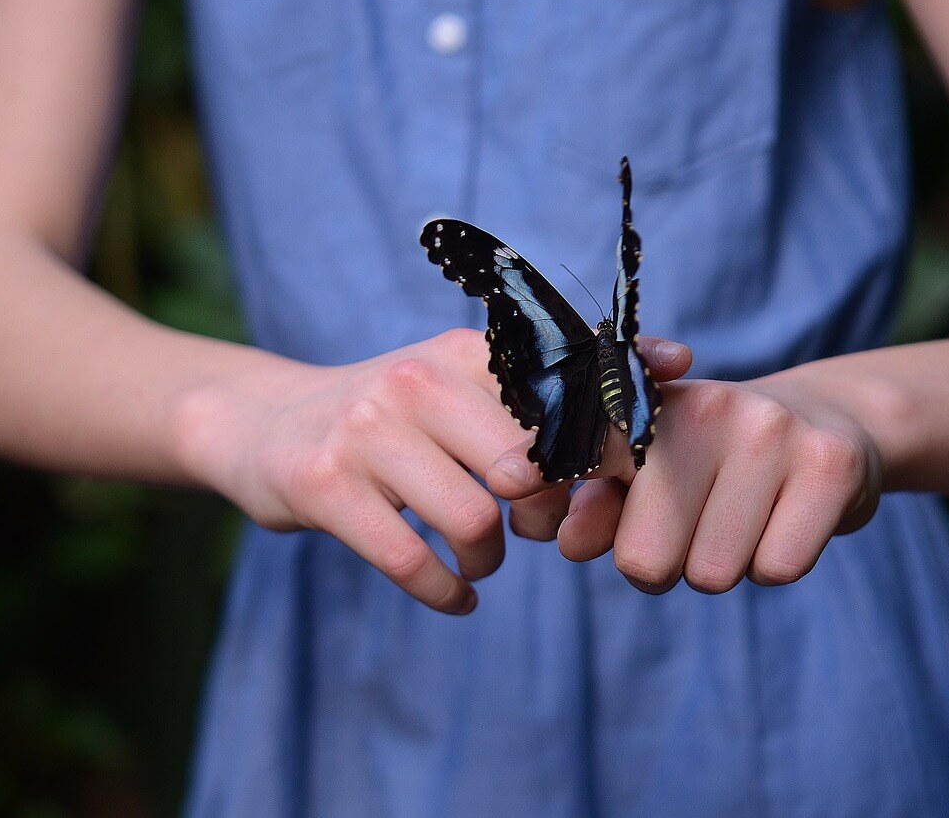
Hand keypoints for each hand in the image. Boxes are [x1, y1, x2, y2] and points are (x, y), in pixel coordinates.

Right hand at [175, 329, 691, 613]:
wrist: (265, 426)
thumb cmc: (395, 413)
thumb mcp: (468, 378)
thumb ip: (565, 375)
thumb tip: (682, 359)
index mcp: (465, 353)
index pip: (565, 397)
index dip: (605, 451)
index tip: (615, 486)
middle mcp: (417, 380)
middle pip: (528, 469)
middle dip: (545, 516)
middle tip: (534, 530)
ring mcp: (365, 432)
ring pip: (475, 522)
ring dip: (492, 560)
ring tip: (483, 560)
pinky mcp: (323, 487)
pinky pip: (411, 562)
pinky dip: (447, 592)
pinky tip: (456, 595)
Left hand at [490, 375, 881, 593]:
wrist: (829, 426)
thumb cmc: (714, 461)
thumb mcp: (646, 469)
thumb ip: (586, 500)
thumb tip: (550, 527)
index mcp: (652, 405)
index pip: (585, 448)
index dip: (543, 474)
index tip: (500, 481)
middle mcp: (707, 407)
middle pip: (645, 558)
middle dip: (663, 564)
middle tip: (693, 526)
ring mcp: (770, 432)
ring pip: (711, 574)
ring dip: (721, 566)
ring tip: (739, 517)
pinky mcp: (829, 466)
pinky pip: (776, 568)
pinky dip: (773, 564)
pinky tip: (780, 521)